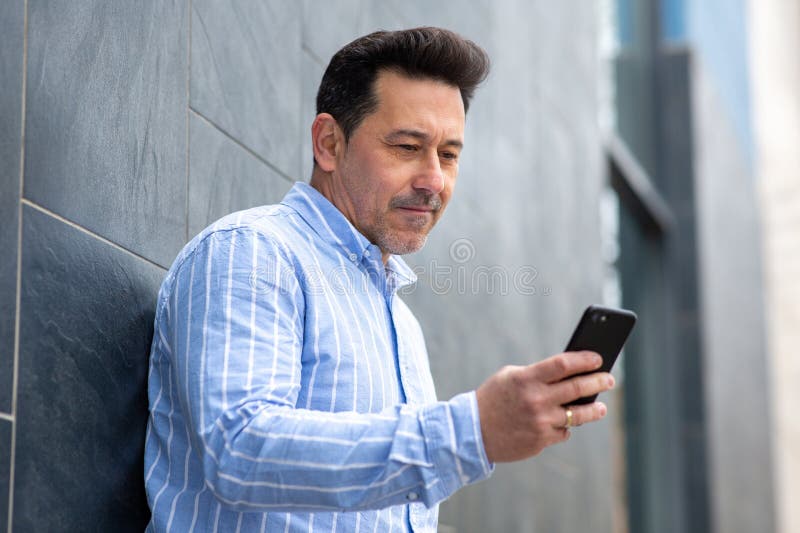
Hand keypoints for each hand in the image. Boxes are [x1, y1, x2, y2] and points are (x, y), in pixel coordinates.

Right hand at [475, 351, 614, 462]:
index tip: (598, 358)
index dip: (584, 360)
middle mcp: (536, 400)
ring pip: (578, 415)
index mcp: (527, 378)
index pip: (563, 364)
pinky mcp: (541, 440)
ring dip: (593, 410)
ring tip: (600, 407)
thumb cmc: (494, 398)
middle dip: (598, 382)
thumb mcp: (510, 377)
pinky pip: (563, 432)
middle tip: (609, 379)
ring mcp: (540, 422)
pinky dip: (565, 426)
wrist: (472, 431)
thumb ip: (537, 374)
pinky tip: (566, 423)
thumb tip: (568, 373)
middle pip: (577, 388)